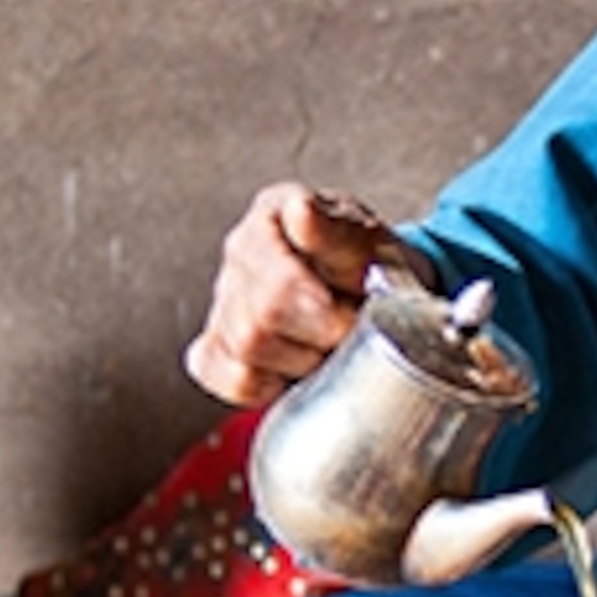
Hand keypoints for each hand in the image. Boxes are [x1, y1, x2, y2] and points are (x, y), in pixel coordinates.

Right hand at [183, 184, 427, 406]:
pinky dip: (266, 385)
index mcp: (273, 216)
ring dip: (300, 360)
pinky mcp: (218, 346)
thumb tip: (300, 212)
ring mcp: (224, 301)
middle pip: (263, 318)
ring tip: (328, 346)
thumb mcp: (369, 241)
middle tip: (352, 333)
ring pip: (247, 351)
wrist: (379, 291)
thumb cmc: (371, 260)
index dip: (320, 309)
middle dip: (319, 336)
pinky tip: (292, 371)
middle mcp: (239, 254)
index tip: (353, 316)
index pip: (277, 274)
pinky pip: (231, 378)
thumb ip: (334, 232)